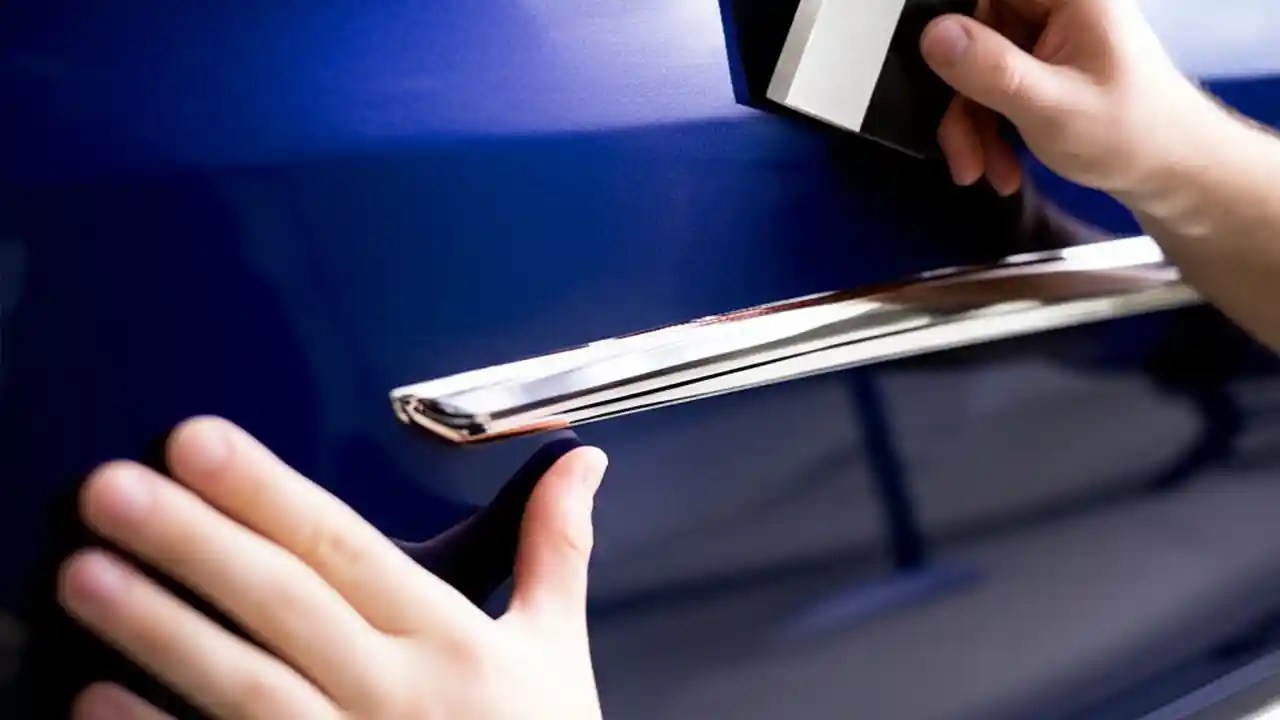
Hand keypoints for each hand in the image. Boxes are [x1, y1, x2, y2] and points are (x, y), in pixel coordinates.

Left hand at [58, 417, 608, 719]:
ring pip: (243, 686)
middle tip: (116, 488)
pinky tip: (96, 701)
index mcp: (452, 644)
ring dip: (160, 628)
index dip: (271, 495)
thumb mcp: (559, 651)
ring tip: (89, 574)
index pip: (349, 550)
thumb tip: (578, 466)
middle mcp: (395, 696)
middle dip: (196, 542)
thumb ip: (555, 551)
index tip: (204, 445)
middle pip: (284, 605)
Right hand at [920, 0, 1221, 196]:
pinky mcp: (1047, 67)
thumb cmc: (1132, 137)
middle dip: (961, 98)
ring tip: (981, 168)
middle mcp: (1061, 8)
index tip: (938, 72)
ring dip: (972, 123)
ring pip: (980, 66)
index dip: (953, 27)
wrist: (1173, 175)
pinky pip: (996, 86)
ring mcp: (1053, 39)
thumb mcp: (1049, 106)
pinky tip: (999, 164)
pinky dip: (990, 127)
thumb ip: (990, 68)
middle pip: (977, 33)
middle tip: (962, 149)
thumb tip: (935, 34)